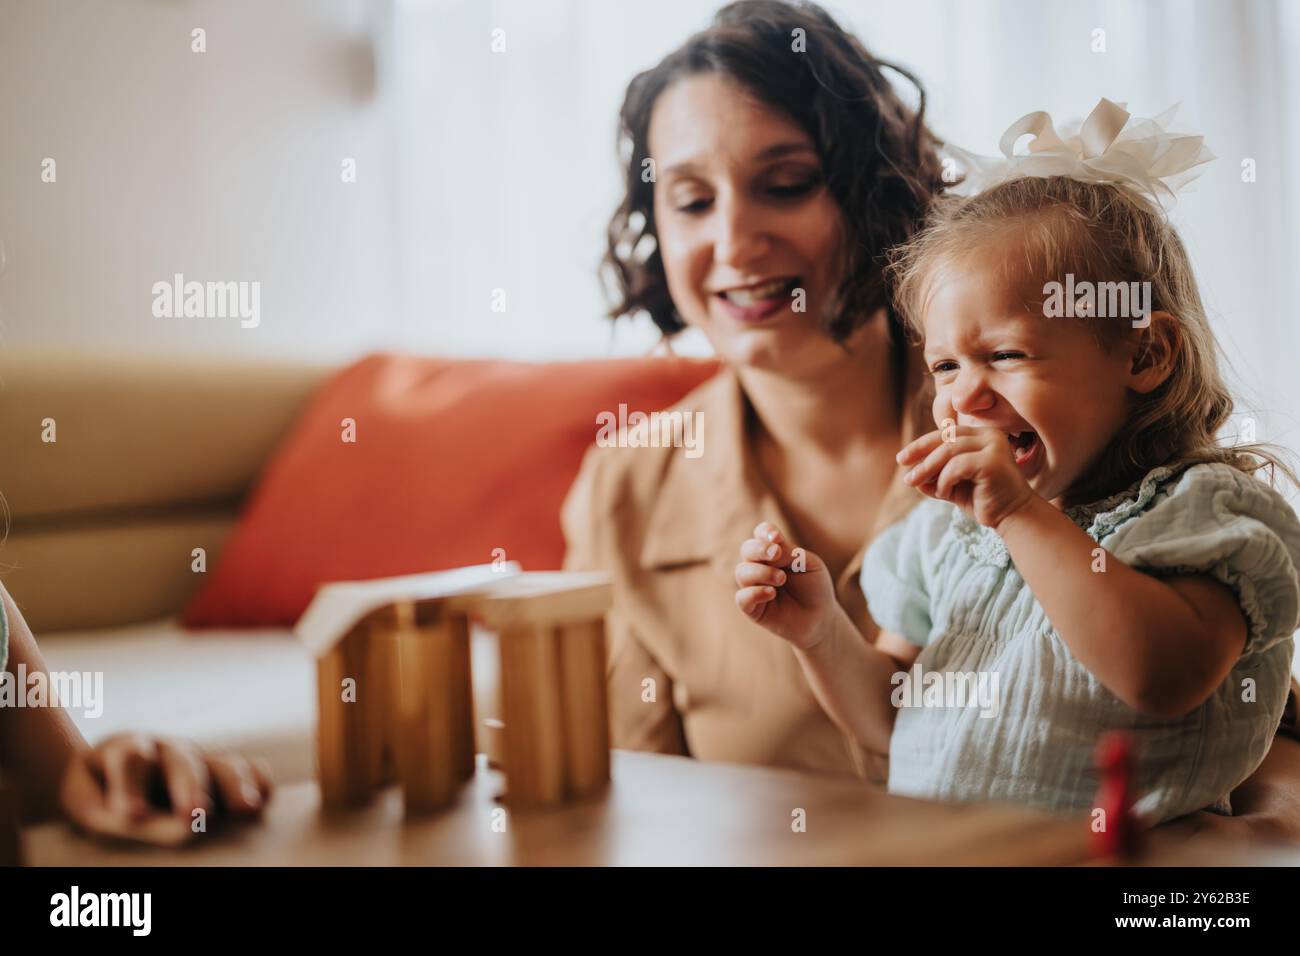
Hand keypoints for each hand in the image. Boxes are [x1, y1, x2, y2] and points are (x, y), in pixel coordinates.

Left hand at [59, 733, 271, 845]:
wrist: (102, 778)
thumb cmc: (96, 796)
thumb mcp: (91, 807)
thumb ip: (122, 816)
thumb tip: (171, 826)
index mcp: (124, 748)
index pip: (130, 758)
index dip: (133, 785)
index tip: (133, 815)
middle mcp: (166, 748)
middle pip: (181, 759)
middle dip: (189, 786)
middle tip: (193, 814)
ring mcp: (197, 758)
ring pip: (220, 763)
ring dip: (234, 785)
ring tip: (246, 808)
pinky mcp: (218, 773)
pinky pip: (247, 771)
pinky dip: (258, 782)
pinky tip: (262, 801)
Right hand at [735, 521, 836, 649]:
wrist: (821, 619)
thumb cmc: (815, 588)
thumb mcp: (809, 564)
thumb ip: (789, 552)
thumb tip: (771, 548)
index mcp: (774, 552)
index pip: (761, 534)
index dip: (765, 532)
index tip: (776, 537)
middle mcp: (760, 566)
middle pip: (747, 549)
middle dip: (759, 549)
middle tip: (775, 554)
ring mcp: (754, 587)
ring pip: (742, 572)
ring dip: (761, 572)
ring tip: (781, 579)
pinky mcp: (752, 608)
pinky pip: (742, 597)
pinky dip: (754, 593)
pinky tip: (772, 594)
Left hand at [897, 424, 1038, 530]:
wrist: (1012, 517)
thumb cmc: (984, 501)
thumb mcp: (954, 486)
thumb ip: (935, 478)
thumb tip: (910, 475)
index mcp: (982, 436)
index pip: (946, 434)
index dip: (921, 445)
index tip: (902, 459)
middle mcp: (990, 435)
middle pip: (945, 439)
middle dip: (920, 455)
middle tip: (905, 474)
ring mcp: (994, 446)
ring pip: (948, 450)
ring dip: (928, 469)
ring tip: (916, 484)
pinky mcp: (993, 461)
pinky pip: (957, 466)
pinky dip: (944, 480)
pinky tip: (943, 493)